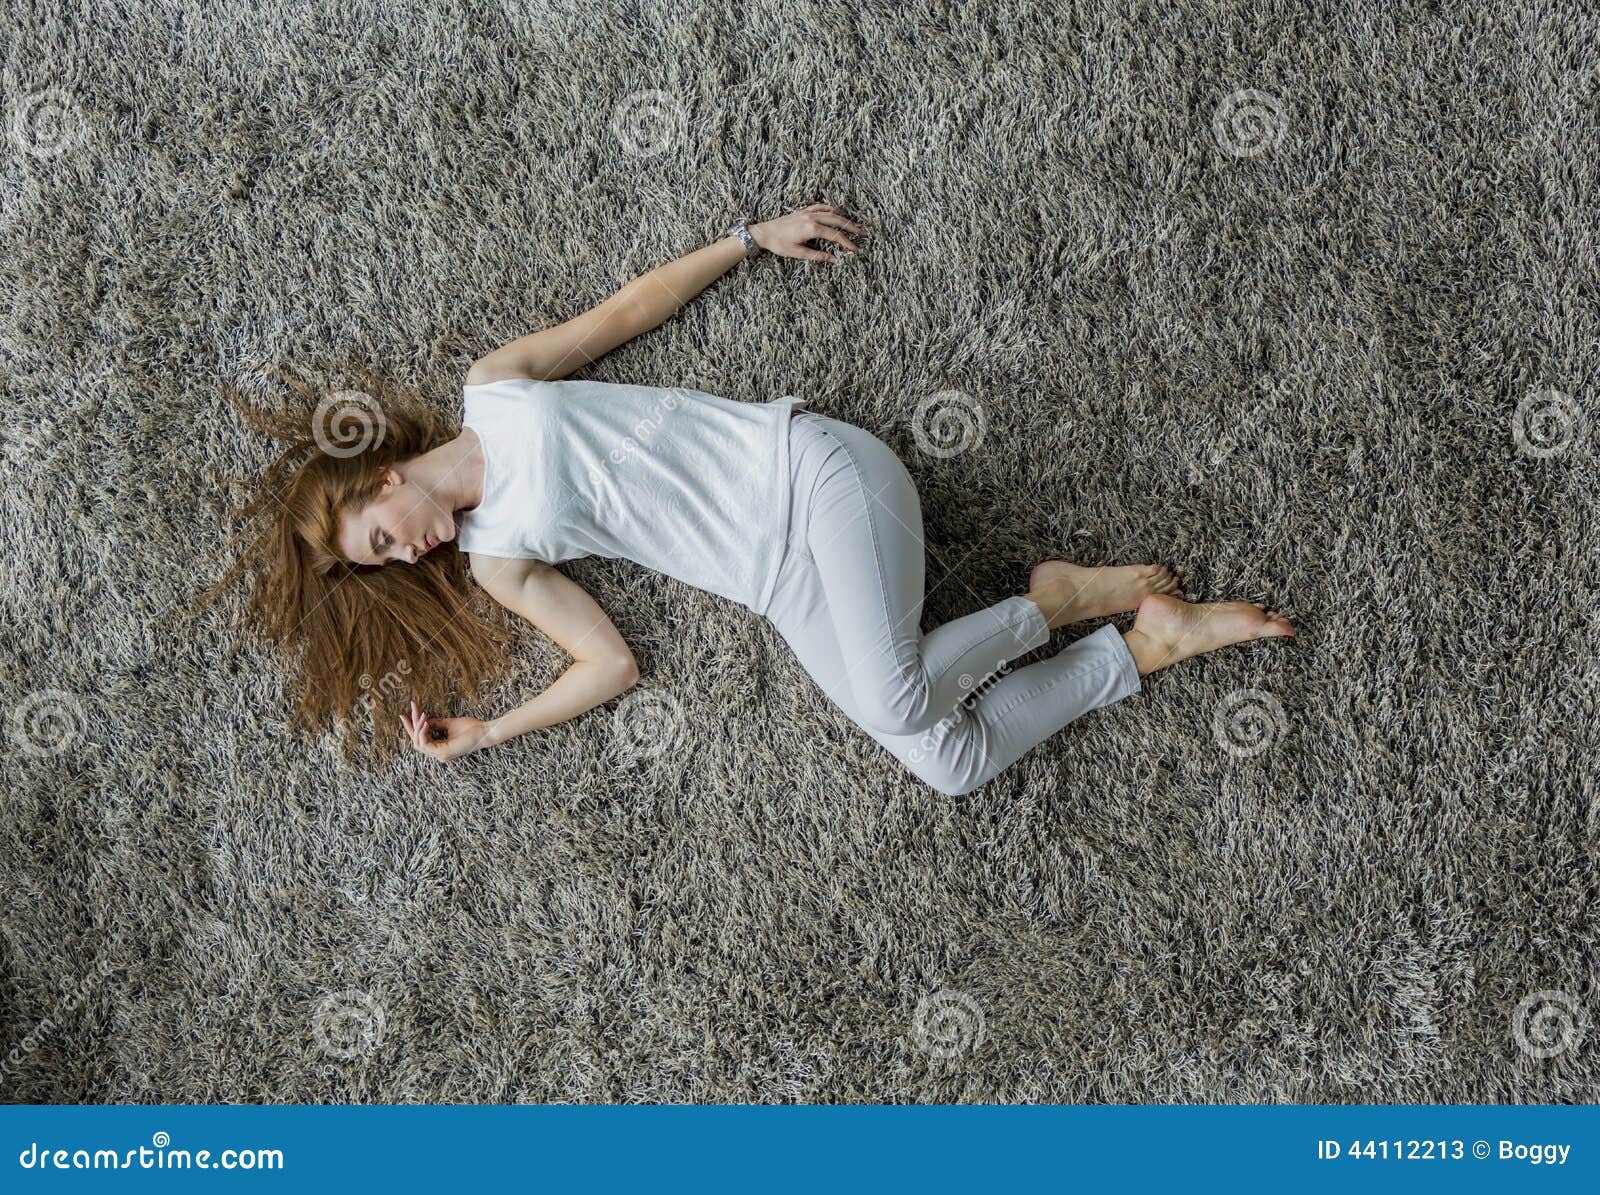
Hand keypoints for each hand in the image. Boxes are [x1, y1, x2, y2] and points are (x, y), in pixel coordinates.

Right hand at [400, 699, 488, 761]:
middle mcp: (438, 754)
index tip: (404, 715)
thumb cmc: (471, 728)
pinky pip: (425, 744)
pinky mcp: (444, 753)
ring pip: (419, 743)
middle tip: (409, 711)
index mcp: (440, 748)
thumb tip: (424, 720)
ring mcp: (441, 755)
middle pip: (416, 741)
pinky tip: (426, 722)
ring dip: (418, 727)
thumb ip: (436, 724)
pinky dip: (423, 732)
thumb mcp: (449, 724)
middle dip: (411, 725)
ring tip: (422, 714)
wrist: (484, 731)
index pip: (420, 739)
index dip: (411, 728)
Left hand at [751, 203, 868, 263]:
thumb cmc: (779, 244)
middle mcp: (811, 217)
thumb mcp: (798, 254)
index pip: (835, 236)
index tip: (856, 250)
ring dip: (844, 218)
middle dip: (852, 228)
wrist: (764, 233)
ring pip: (831, 212)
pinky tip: (837, 212)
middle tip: (864, 234)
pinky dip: (831, 209)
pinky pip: (821, 206)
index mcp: (811, 229)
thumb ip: (817, 256)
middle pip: (838, 221)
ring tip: (854, 225)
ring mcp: (808, 212)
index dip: (847, 243)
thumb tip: (834, 260)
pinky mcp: (803, 210)